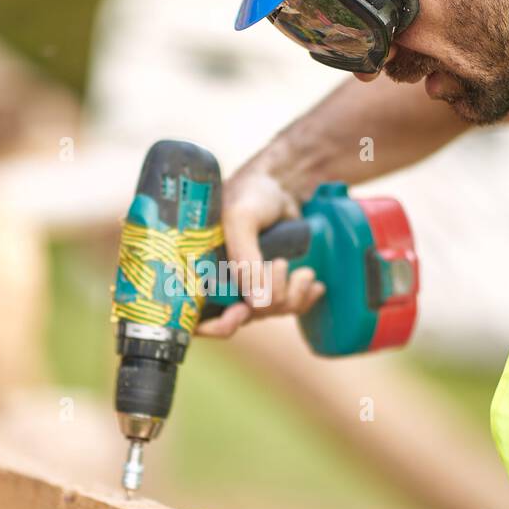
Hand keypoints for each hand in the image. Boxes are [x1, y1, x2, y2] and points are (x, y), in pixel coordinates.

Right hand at [195, 167, 324, 338]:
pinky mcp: (269, 285)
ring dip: (291, 296)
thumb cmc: (251, 193)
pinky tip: (314, 285)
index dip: (217, 325)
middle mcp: (216, 282)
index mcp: (196, 269)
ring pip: (267, 314)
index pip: (195, 319)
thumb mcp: (241, 219)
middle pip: (241, 318)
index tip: (241, 311)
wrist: (281, 183)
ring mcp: (244, 286)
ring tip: (305, 271)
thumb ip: (244, 260)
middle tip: (282, 266)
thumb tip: (255, 304)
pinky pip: (285, 308)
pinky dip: (303, 299)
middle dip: (268, 299)